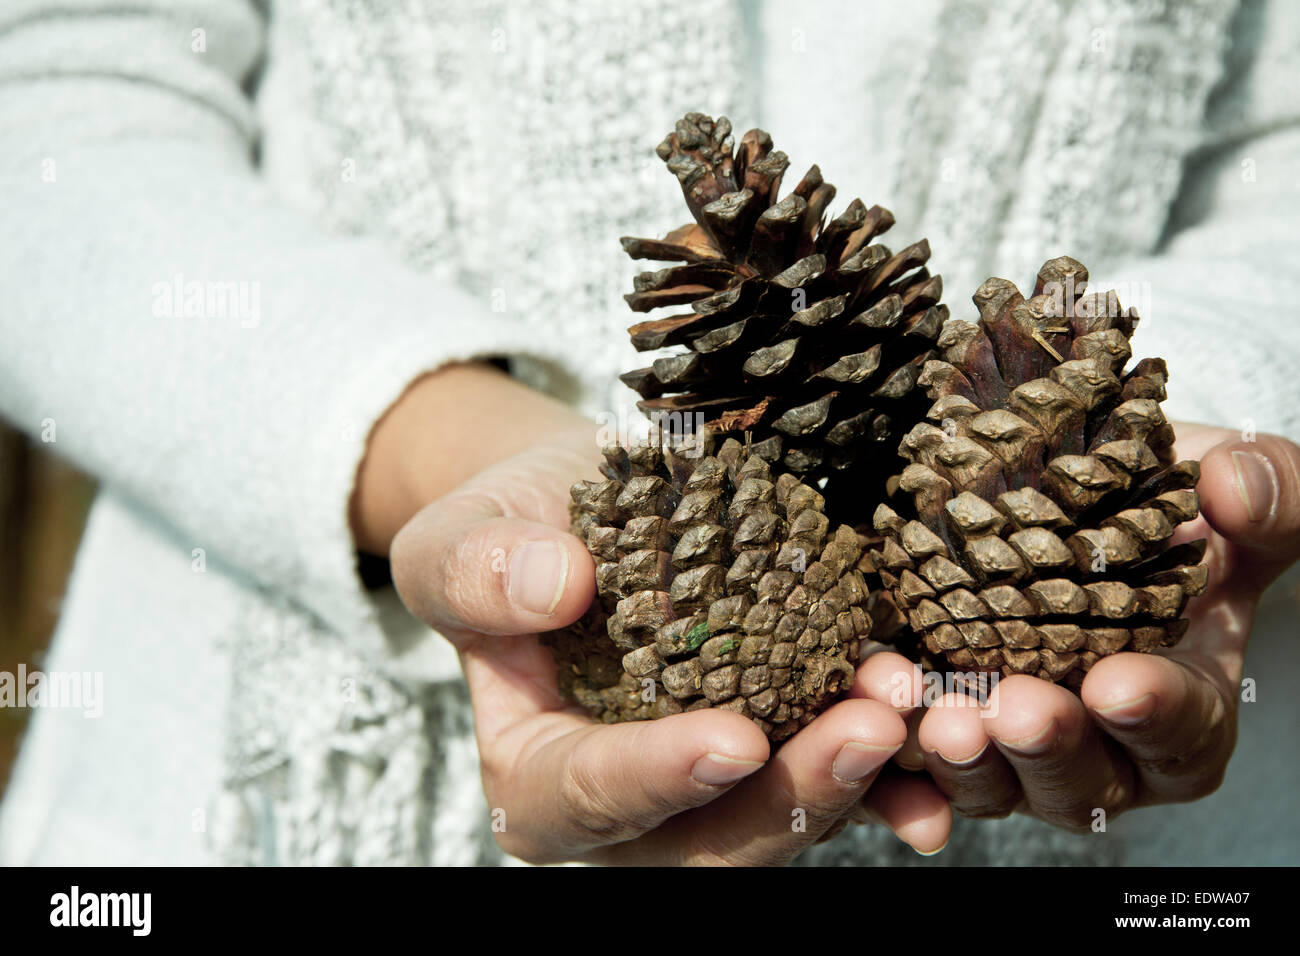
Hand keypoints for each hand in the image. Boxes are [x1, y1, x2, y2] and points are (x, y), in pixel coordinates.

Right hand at [373, 367, 949, 862]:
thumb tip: (554, 587)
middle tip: (867, 728)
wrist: (580, 507)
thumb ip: (479, 570)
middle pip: (708, 836)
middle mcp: (631, 803)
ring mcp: (709, 783)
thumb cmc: (508, 528)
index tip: (731, 739)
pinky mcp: (775, 744)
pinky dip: (896, 769)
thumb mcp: (461, 534)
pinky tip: (945, 734)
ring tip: (912, 703)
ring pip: (784, 813)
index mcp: (537, 772)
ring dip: (858, 775)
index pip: (587, 797)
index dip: (658, 778)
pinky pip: (837, 775)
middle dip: (790, 795)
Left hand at [854, 424, 1299, 829]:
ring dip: (963, 758)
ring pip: (991, 782)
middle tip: (1012, 708)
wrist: (1066, 498)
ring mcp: (1012, 746)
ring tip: (936, 717)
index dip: (1156, 713)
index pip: (1183, 730)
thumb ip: (1268, 493)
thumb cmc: (1163, 503)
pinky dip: (889, 750)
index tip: (1120, 681)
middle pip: (1081, 779)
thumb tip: (1233, 487)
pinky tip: (869, 709)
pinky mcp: (940, 726)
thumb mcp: (1231, 487)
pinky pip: (911, 759)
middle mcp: (1100, 745)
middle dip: (1046, 745)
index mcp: (1184, 704)